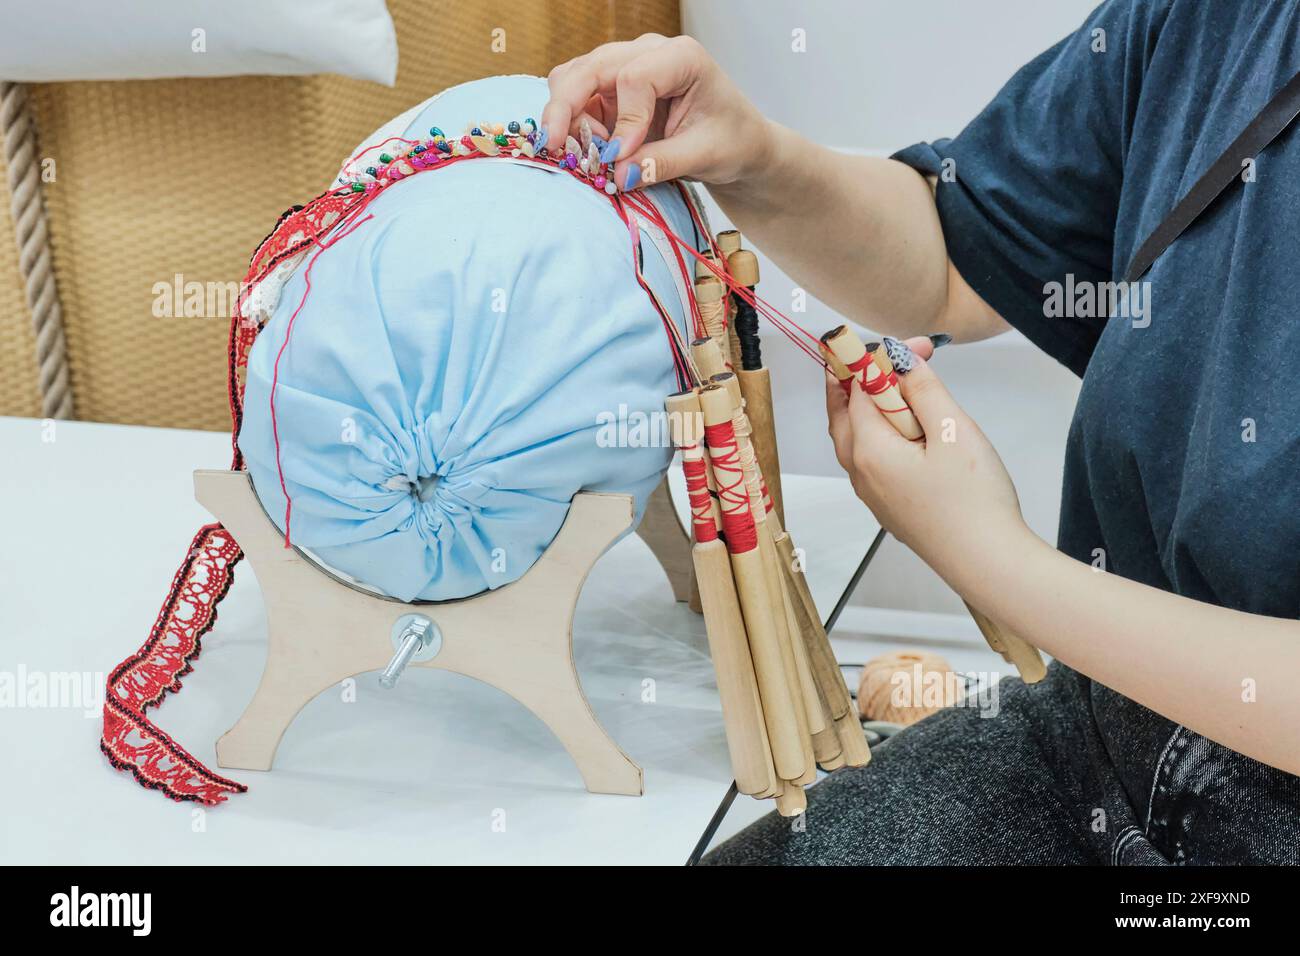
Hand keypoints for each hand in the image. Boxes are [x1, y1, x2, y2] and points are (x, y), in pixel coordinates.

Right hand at [542, 34, 771, 190]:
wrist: (736, 143)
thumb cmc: (731, 141)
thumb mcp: (706, 155)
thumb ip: (662, 163)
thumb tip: (618, 173)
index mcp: (682, 57)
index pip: (634, 77)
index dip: (624, 120)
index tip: (623, 158)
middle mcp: (648, 53)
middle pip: (589, 68)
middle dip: (566, 109)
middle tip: (556, 149)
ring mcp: (625, 68)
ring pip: (572, 79)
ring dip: (569, 119)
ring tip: (589, 156)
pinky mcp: (610, 91)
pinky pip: (576, 100)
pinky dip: (574, 127)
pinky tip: (591, 153)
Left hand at [825, 337, 1029, 585]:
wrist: (988, 563)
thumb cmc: (973, 500)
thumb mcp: (952, 429)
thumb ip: (922, 388)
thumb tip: (898, 358)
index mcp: (867, 449)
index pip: (857, 386)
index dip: (882, 358)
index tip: (919, 346)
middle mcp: (860, 472)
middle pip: (844, 412)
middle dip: (864, 379)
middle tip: (894, 359)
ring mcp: (872, 493)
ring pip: (857, 438)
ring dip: (876, 409)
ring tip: (908, 391)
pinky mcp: (890, 507)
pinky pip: (874, 460)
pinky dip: (885, 436)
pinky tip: (916, 434)